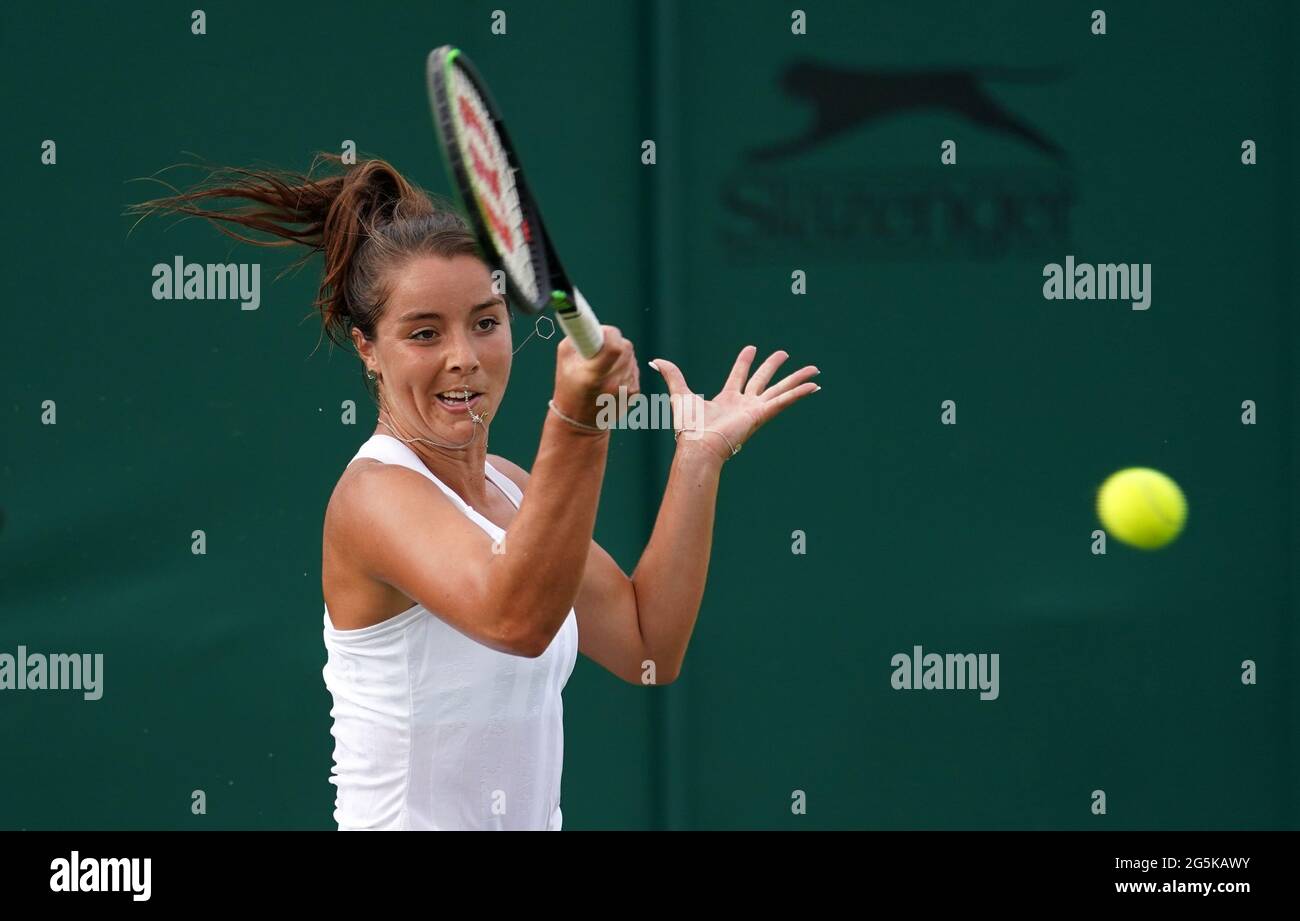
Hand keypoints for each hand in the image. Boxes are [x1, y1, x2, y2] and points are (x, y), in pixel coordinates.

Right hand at [552, 325, 639, 427]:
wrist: (580, 422)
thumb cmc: (568, 386)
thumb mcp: (564, 359)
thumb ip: (579, 335)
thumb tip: (593, 322)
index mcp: (594, 375)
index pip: (615, 346)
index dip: (610, 334)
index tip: (603, 333)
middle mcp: (613, 384)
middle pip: (626, 348)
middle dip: (615, 342)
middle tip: (603, 347)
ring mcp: (626, 390)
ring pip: (631, 357)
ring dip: (620, 355)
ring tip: (604, 365)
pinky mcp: (634, 394)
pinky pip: (633, 369)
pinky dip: (624, 368)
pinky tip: (611, 377)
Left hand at [650, 345, 819, 461]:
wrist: (699, 446)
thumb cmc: (689, 427)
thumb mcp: (680, 394)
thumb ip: (672, 376)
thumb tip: (656, 360)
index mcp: (727, 399)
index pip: (738, 376)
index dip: (744, 362)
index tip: (751, 348)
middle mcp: (744, 404)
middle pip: (762, 380)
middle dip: (773, 367)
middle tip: (783, 354)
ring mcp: (755, 410)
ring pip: (780, 390)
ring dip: (796, 380)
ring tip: (814, 370)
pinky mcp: (761, 415)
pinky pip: (784, 402)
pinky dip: (799, 394)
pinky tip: (814, 386)